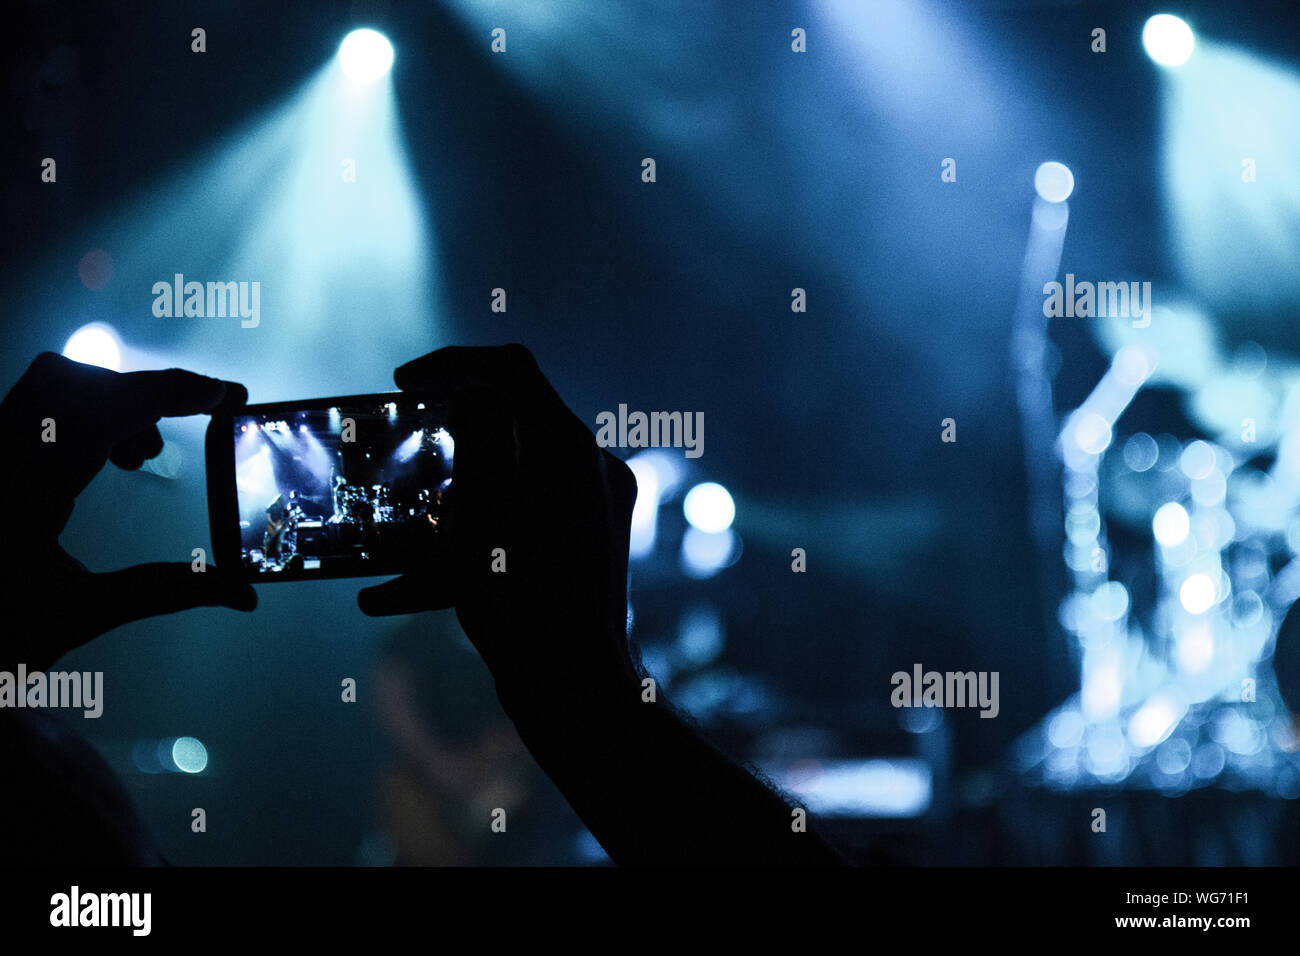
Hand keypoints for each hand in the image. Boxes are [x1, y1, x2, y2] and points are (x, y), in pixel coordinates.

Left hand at [0, 353, 256, 670]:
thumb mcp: (77, 615)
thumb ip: (163, 592)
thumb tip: (240, 592)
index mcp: (22, 482)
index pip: (106, 407)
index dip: (173, 392)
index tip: (226, 395)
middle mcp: (1, 455)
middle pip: (75, 380)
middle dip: (139, 394)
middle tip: (183, 432)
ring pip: (53, 389)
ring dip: (111, 407)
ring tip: (139, 458)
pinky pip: (38, 414)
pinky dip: (84, 421)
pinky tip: (103, 463)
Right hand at [358, 345, 640, 714]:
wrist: (572, 687)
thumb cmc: (518, 595)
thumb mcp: (479, 501)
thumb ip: (478, 429)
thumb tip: (477, 386)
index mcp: (567, 444)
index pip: (511, 368)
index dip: (451, 364)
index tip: (401, 386)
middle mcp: (588, 470)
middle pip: (506, 430)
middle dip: (438, 445)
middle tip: (391, 458)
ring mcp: (588, 516)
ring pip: (501, 492)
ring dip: (438, 510)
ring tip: (380, 537)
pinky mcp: (578, 558)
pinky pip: (512, 538)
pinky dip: (459, 555)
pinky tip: (385, 594)